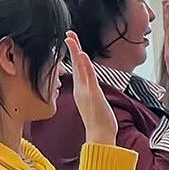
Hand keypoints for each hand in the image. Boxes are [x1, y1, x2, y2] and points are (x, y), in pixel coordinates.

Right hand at [68, 31, 116, 145]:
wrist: (99, 135)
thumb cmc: (99, 123)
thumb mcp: (95, 105)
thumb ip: (92, 96)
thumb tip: (93, 92)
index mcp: (82, 90)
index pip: (78, 68)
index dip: (75, 54)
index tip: (72, 42)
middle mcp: (82, 88)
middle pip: (76, 64)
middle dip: (73, 48)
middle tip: (68, 34)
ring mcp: (86, 90)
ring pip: (80, 67)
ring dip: (76, 52)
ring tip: (72, 39)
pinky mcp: (92, 93)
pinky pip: (87, 76)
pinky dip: (84, 65)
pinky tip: (81, 55)